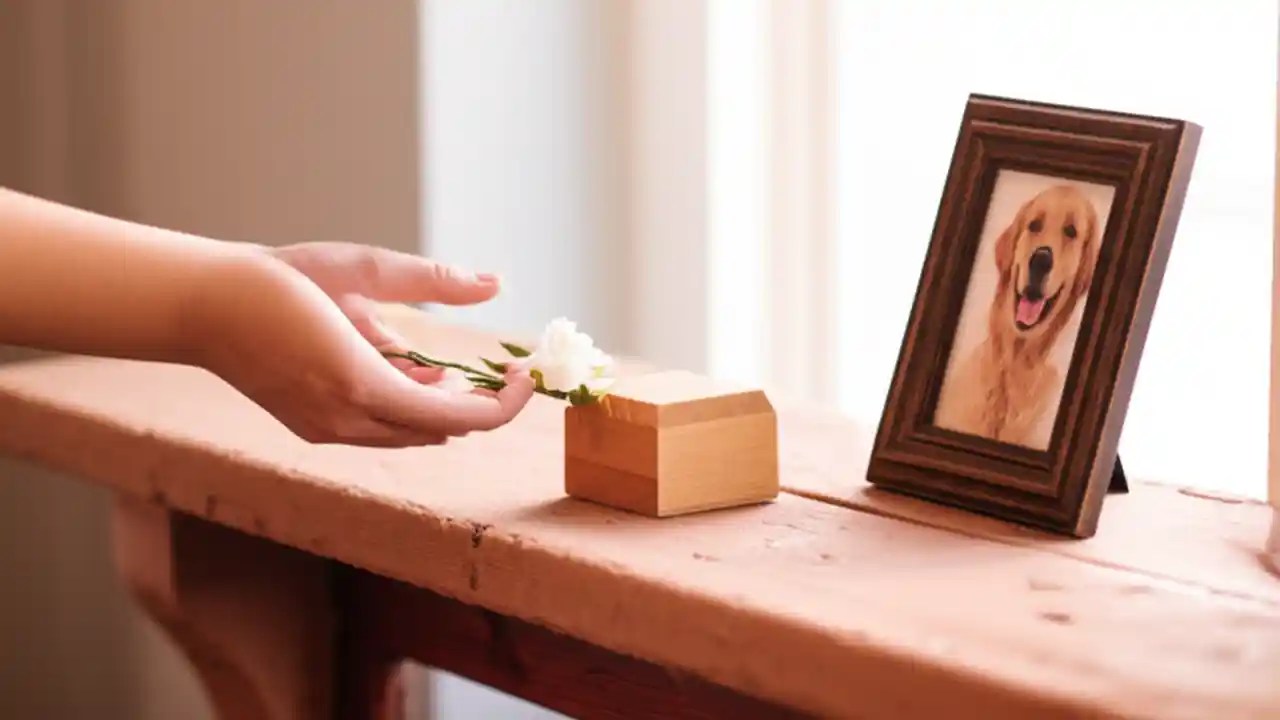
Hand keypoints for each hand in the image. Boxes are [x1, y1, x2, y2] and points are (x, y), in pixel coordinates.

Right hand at [186, 242, 533, 446]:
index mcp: (363, 386)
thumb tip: (494, 283)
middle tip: (496, 368)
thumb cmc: (279, 279)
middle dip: (475, 403)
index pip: (459, 419)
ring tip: (439, 360)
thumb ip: (432, 279)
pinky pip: (380, 429)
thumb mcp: (360, 269)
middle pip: (440, 431)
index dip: (502, 405)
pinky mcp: (314, 429)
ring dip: (438, 404)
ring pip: (410, 433)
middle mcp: (347, 422)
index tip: (523, 376)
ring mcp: (327, 431)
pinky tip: (401, 368)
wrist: (201, 306)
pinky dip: (405, 406)